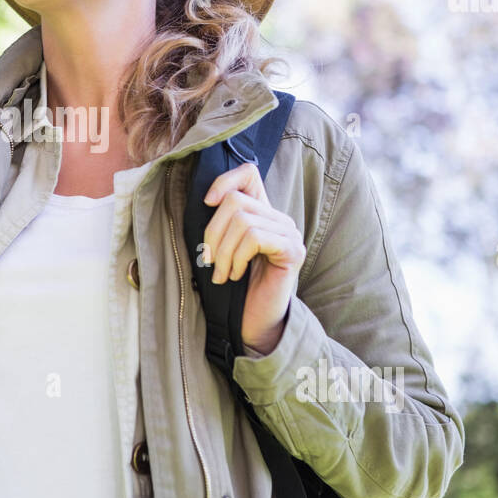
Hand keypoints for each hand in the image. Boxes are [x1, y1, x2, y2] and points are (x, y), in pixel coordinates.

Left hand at [201, 162, 305, 353]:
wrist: (256, 324)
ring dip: (223, 251)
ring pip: (242, 219)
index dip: (223, 181)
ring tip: (222, 274)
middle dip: (212, 231)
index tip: (206, 203)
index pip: (248, 173)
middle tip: (209, 260)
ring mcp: (289, 233)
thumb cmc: (235, 288)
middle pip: (236, 200)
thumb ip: (221, 223)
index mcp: (262, 213)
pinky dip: (237, 258)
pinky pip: (254, 237)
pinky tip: (236, 276)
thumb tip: (205, 199)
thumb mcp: (222, 249)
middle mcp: (279, 218)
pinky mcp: (292, 251)